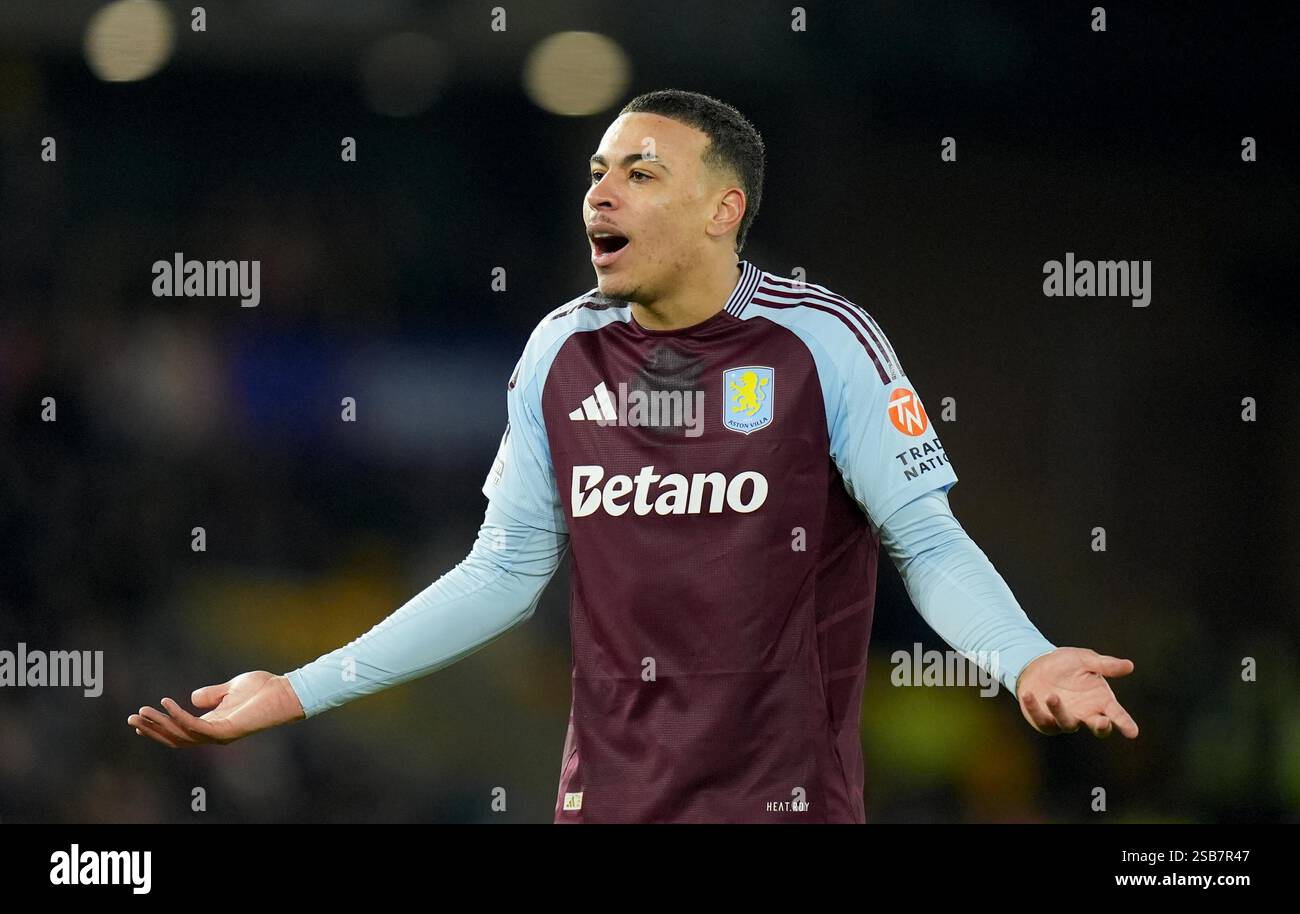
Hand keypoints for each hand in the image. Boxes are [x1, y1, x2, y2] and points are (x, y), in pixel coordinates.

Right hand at [127, 671, 304, 747]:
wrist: (285, 691)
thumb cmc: (263, 689)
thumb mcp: (231, 688)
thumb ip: (212, 695)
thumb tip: (192, 698)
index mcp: (213, 724)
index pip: (180, 731)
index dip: (159, 726)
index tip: (140, 718)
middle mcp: (214, 733)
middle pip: (175, 737)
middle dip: (152, 729)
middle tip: (131, 719)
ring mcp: (220, 734)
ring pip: (181, 735)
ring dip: (159, 724)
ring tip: (142, 712)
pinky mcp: (227, 730)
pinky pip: (196, 726)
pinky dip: (179, 716)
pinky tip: (166, 704)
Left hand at [1015, 647, 1137, 738]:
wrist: (1037, 664)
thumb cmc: (1066, 664)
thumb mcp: (1086, 660)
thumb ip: (1105, 665)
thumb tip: (1130, 665)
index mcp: (1100, 700)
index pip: (1117, 714)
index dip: (1125, 723)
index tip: (1133, 732)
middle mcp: (1085, 714)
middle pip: (1098, 728)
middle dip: (1101, 727)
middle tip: (1103, 722)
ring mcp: (1065, 719)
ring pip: (1068, 724)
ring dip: (1060, 711)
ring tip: (1052, 696)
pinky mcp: (1045, 721)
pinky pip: (1041, 720)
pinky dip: (1034, 709)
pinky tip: (1028, 695)